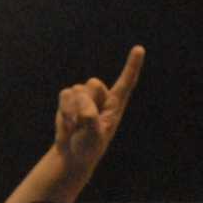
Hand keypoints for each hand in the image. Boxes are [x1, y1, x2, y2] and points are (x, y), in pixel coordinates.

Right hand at [55, 46, 143, 172]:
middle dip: (86, 103)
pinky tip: (68, 123)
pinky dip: (63, 110)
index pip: (126, 82)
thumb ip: (90, 120)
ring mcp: (85, 95)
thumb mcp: (93, 137)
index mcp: (115, 104)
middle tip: (84, 123)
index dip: (132, 66)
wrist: (72, 153)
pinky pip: (64, 94)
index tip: (139, 49)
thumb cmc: (88, 147)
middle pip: (93, 84)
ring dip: (73, 111)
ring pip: (77, 90)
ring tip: (76, 126)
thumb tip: (83, 106)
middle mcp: (102, 96)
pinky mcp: (70, 97)